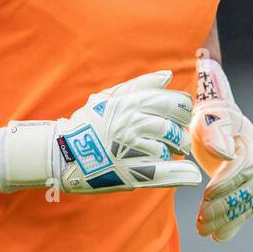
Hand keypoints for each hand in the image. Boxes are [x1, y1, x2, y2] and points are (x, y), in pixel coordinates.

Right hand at [0, 70, 200, 193]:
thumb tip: (167, 76)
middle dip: (180, 131)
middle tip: (175, 137)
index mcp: (131, 103)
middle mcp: (134, 123)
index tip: (178, 117)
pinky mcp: (131, 172)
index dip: (182, 110)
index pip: (175, 102)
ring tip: (172, 152)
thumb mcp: (109, 97)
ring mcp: (133, 148)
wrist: (62, 153)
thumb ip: (140, 85)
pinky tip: (189, 175)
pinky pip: (164, 172)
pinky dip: (180, 174)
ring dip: (176, 150)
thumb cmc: (87, 124)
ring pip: (171, 147)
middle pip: (175, 125)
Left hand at [190, 58, 252, 240]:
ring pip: (246, 203)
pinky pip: (244, 210)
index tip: (207, 194)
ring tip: (204, 231)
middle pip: (247, 189)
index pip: (245, 167)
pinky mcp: (249, 190)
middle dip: (224, 206)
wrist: (213, 122)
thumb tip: (224, 153)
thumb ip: (216, 132)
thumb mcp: (209, 117)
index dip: (227, 182)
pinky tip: (218, 236)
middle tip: (202, 220)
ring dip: (226, 219)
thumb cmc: (210, 116)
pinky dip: (232, 224)